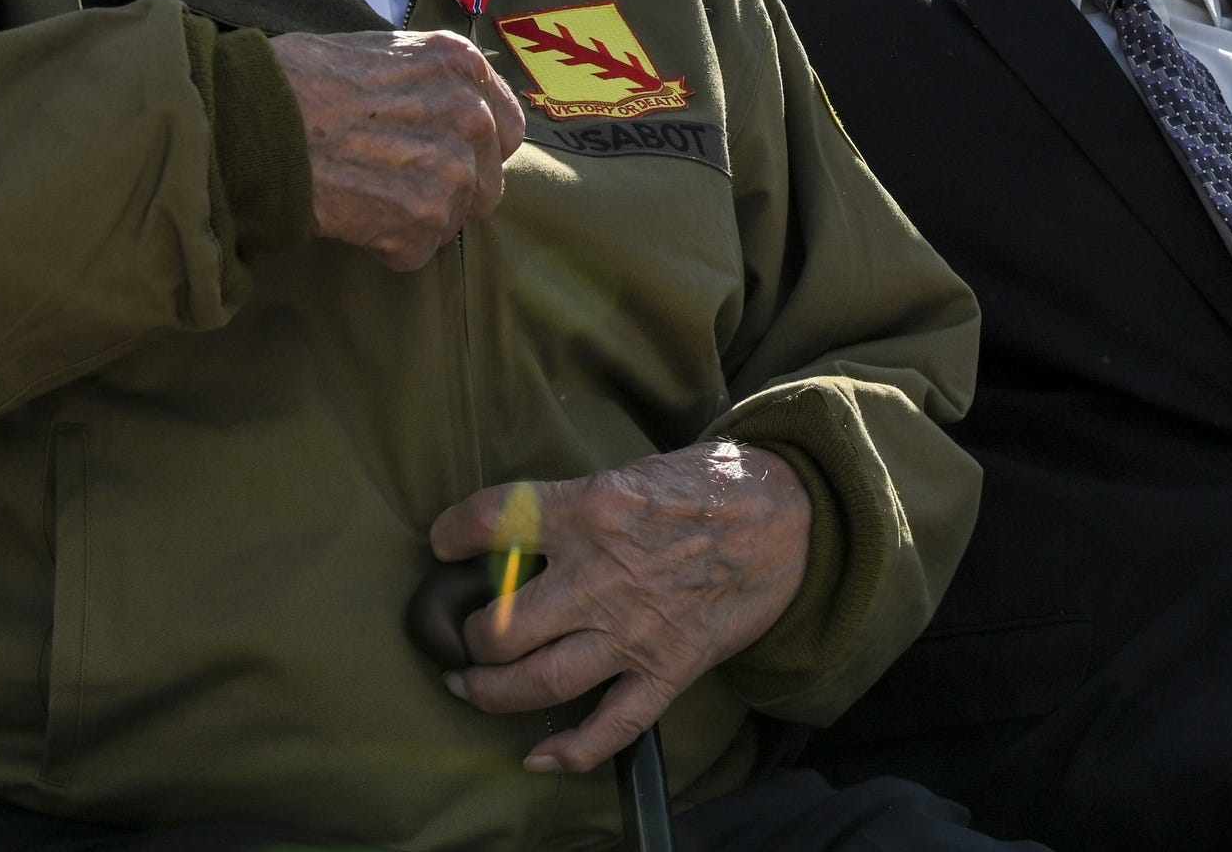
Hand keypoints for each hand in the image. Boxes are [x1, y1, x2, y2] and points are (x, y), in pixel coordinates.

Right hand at [270, 31, 523, 269]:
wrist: (255, 120)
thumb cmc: (299, 80)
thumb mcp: (380, 52)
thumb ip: (428, 83)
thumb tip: (446, 112)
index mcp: (461, 66)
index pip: (505, 127)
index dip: (473, 148)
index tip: (443, 157)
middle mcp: (470, 113)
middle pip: (485, 180)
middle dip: (445, 189)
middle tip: (392, 183)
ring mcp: (452, 168)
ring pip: (452, 219)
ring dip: (412, 219)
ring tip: (362, 195)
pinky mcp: (424, 217)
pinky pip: (418, 251)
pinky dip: (386, 246)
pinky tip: (351, 216)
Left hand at [430, 441, 812, 773]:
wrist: (789, 517)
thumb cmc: (709, 485)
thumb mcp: (632, 472)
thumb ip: (577, 504)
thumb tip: (523, 531)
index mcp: (590, 509)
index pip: (494, 520)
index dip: (453, 532)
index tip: (441, 542)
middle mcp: (601, 575)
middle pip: (500, 627)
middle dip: (468, 638)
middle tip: (464, 637)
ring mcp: (633, 630)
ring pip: (537, 683)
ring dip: (492, 693)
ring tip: (472, 686)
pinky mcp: (667, 669)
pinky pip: (610, 727)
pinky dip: (570, 753)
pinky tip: (539, 758)